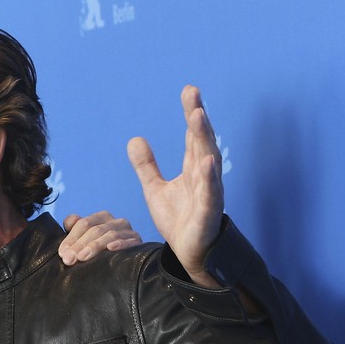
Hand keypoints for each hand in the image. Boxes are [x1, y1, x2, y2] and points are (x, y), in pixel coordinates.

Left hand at [58, 211, 142, 264]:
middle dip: (80, 244)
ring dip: (95, 246)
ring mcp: (128, 232)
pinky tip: (110, 248)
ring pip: (109, 235)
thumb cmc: (99, 252)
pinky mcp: (138, 243)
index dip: (71, 238)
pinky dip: (120, 244)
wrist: (123, 268)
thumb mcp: (84, 240)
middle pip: (95, 229)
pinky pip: (129, 241)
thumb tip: (70, 221)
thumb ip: (74, 228)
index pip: (84, 223)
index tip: (62, 253)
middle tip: (69, 259)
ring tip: (82, 257)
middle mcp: (116, 222)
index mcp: (102, 217)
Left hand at [127, 85, 222, 287]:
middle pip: (201, 141)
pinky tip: (207, 162)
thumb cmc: (179, 219)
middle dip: (198, 118)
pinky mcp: (208, 212)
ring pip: (208, 161)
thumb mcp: (155, 189)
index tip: (189, 90)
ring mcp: (208, 192)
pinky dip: (209, 178)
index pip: (192, 136)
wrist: (188, 252)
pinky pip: (210, 193)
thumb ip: (147, 166)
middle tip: (193, 94)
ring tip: (198, 117)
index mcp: (193, 168)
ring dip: (204, 138)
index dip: (191, 113)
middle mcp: (204, 175)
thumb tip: (134, 139)